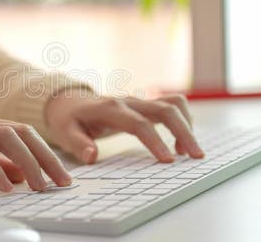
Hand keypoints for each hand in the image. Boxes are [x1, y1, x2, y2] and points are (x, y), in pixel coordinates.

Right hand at [0, 113, 71, 195]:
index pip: (21, 133)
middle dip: (46, 157)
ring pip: (5, 139)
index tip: (61, 177)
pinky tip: (8, 188)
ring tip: (41, 186)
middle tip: (62, 183)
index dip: (45, 153)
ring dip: (29, 164)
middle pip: (20, 133)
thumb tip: (20, 173)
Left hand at [44, 89, 204, 163]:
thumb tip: (91, 156)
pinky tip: (180, 144)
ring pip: (173, 104)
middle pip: (165, 109)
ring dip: (187, 125)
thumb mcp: (65, 132)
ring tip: (189, 152)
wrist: (70, 102)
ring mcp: (140, 101)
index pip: (138, 123)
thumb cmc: (68, 120)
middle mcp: (129, 101)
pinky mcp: (146, 104)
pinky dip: (184, 121)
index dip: (155, 140)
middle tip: (195, 156)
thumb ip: (78, 144)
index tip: (168, 160)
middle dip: (183, 131)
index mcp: (110, 108)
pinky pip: (173, 105)